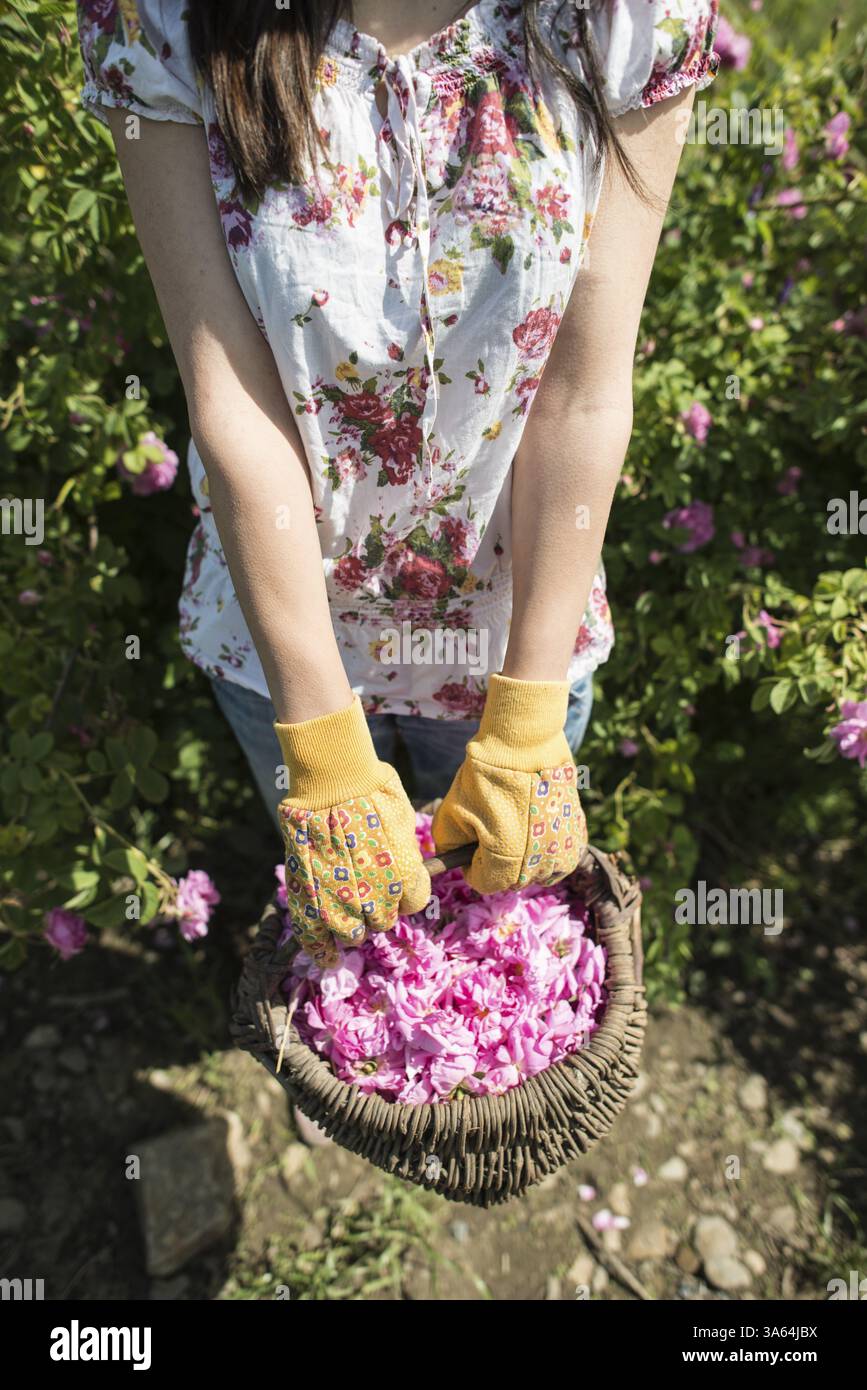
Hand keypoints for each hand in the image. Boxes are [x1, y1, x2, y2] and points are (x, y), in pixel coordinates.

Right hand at [274, 697, 430, 964]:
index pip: (412, 904)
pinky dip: (321, 952)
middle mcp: (381, 901)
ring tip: (342, 912)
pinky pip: (317, 941)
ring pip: (353, 935)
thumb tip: (396, 853)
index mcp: (409, 882)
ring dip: (350, 926)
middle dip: (374, 907)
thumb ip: (402, 849)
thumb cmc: (372, 791)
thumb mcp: (402, 818)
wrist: (333, 785)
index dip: (401, 892)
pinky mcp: (311, 907)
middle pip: (383, 921)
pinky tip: (325, 957)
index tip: (391, 881)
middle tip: (361, 887)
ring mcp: (344, 907)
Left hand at [432, 673, 586, 893]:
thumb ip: (449, 845)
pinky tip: (537, 825)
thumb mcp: (453, 811)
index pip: (484, 882)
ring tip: (516, 828)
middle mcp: (538, 862)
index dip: (471, 863)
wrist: (526, 742)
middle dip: (498, 863)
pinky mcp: (577, 834)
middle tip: (493, 829)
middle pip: (511, 881)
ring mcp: (563, 849)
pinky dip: (547, 849)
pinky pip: (560, 858)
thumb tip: (456, 858)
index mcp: (506, 860)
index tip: (471, 842)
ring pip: (538, 873)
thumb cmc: (486, 775)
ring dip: (525, 860)